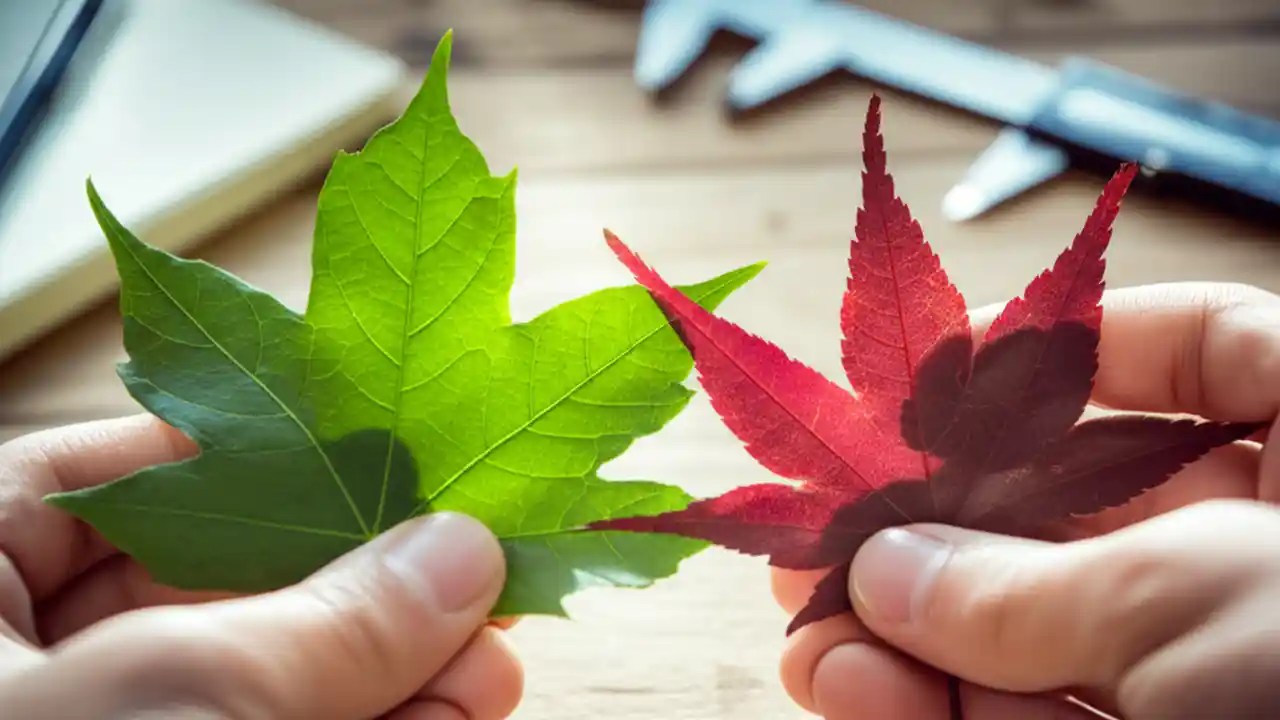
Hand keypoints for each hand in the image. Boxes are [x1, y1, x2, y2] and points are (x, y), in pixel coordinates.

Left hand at [0, 415, 521, 718]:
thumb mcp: (169, 694)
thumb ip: (319, 622)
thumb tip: (459, 553)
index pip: (136, 463)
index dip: (279, 446)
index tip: (395, 451)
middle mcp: (37, 645)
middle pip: (232, 573)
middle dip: (370, 581)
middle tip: (482, 567)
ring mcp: (109, 716)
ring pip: (273, 669)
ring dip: (397, 662)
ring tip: (493, 656)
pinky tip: (455, 706)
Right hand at [775, 282, 1279, 718]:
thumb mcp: (1196, 603)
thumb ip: (1026, 582)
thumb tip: (889, 566)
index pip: (1214, 350)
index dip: (1076, 346)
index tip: (946, 374)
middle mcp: (1279, 559)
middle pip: (1089, 507)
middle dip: (945, 523)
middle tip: (830, 531)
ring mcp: (1223, 672)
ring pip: (1048, 632)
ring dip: (915, 632)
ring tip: (807, 632)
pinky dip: (941, 711)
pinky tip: (850, 687)